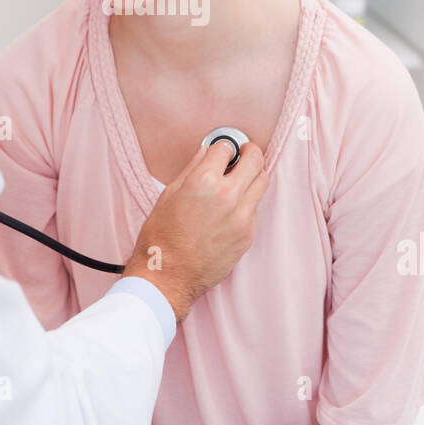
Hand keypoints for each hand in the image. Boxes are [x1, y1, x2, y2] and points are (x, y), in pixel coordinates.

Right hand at [123, 138, 267, 322]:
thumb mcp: (168, 195)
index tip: (220, 151)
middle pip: (255, 159)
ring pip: (262, 181)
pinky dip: (247, 201)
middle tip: (242, 154)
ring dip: (253, 175)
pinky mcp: (248, 235)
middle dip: (248, 152)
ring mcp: (242, 217)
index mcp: (203, 182)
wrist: (168, 277)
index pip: (225, 148)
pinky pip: (255, 208)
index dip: (221, 147)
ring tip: (240, 179)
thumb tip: (205, 152)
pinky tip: (231, 208)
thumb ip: (191, 169)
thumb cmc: (161, 237)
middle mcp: (228, 196)